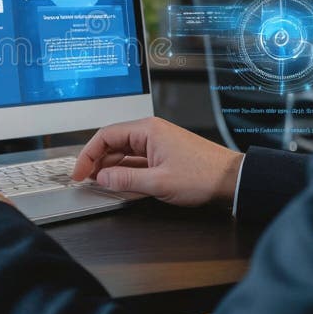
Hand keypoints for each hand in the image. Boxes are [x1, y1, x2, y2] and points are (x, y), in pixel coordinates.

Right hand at [72, 117, 243, 207]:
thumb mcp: (158, 182)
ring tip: (100, 183)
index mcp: (147, 130)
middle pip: (113, 143)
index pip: (106, 136)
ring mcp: (158, 143)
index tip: (80, 172)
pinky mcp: (164, 154)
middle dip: (97, 161)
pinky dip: (125, 170)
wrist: (232, 180)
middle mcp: (151, 132)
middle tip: (86, 180)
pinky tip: (120, 183)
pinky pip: (137, 159)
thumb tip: (102, 179)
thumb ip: (125, 180)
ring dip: (111, 167)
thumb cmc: (203, 175)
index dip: (88, 155)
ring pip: (124, 152)